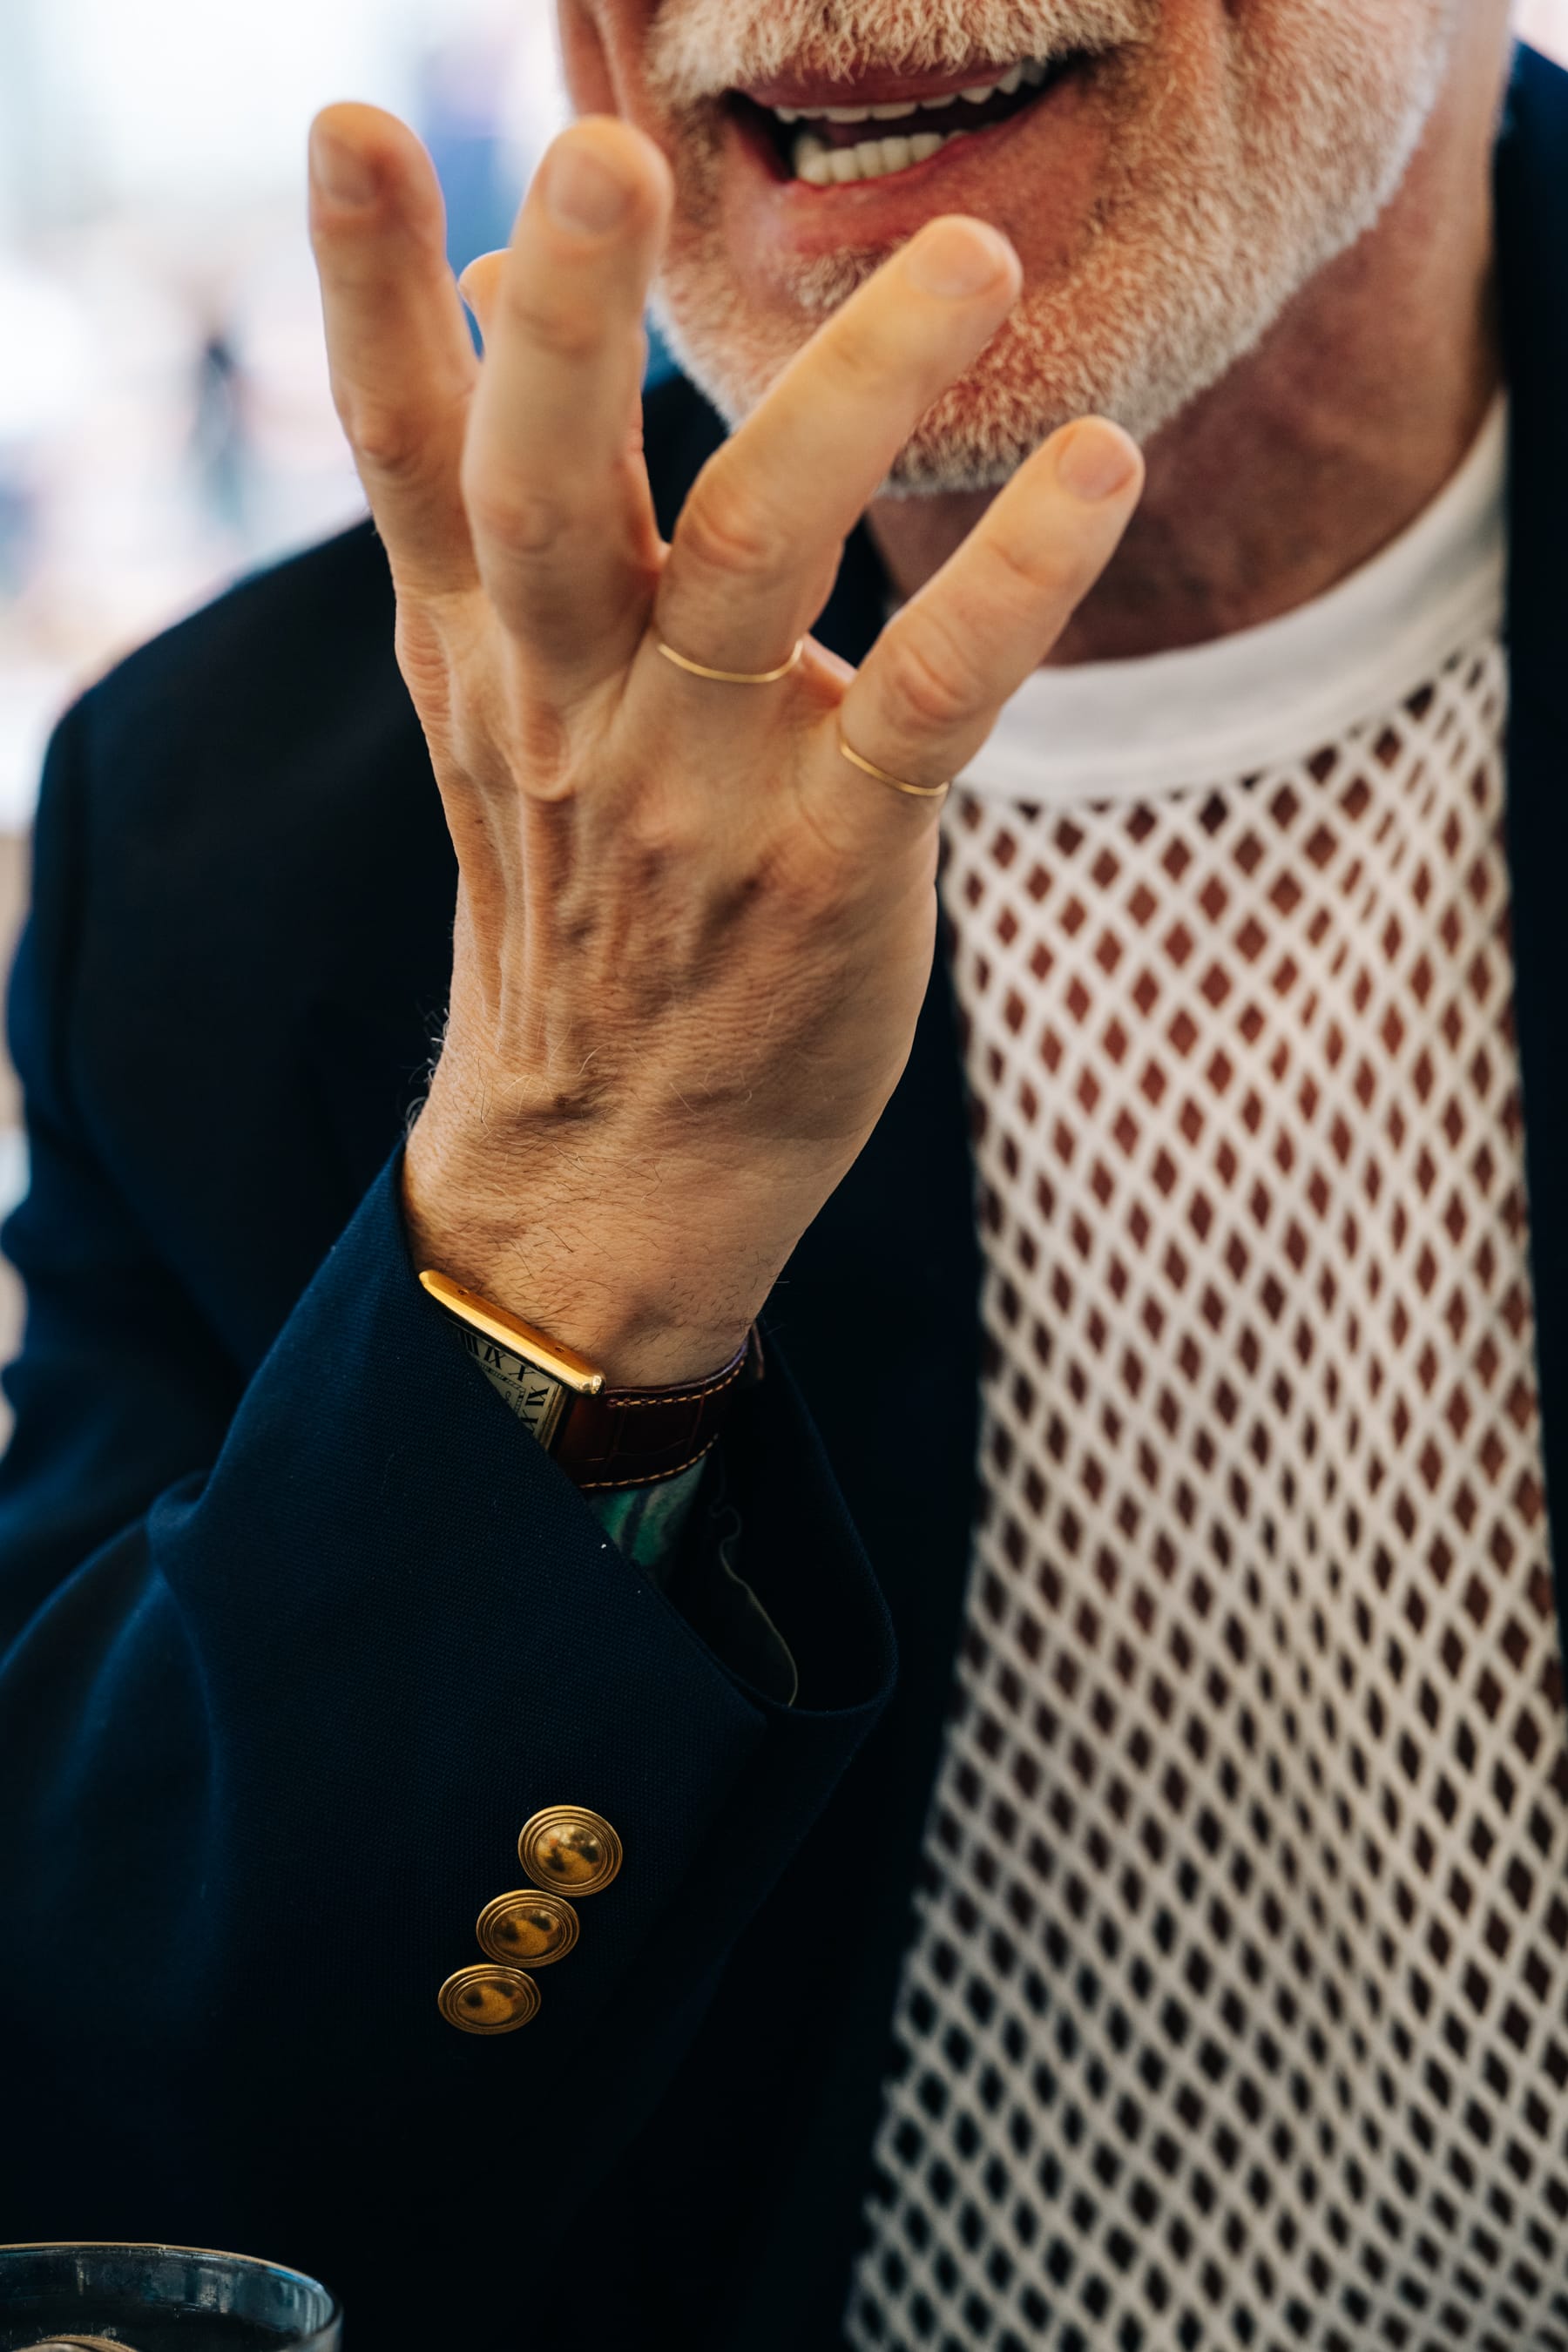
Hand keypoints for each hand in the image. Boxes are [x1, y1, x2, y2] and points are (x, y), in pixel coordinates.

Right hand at [308, 105, 1142, 1383]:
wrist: (615, 1165)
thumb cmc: (583, 914)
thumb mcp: (502, 728)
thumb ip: (500, 541)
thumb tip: (500, 313)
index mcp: (485, 661)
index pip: (407, 459)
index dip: (364, 296)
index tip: (352, 127)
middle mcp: (574, 711)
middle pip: (544, 494)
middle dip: (565, 325)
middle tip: (599, 156)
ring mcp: (698, 795)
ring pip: (755, 561)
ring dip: (853, 398)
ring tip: (965, 256)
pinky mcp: (828, 868)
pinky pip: (929, 704)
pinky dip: (1010, 581)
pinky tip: (1098, 465)